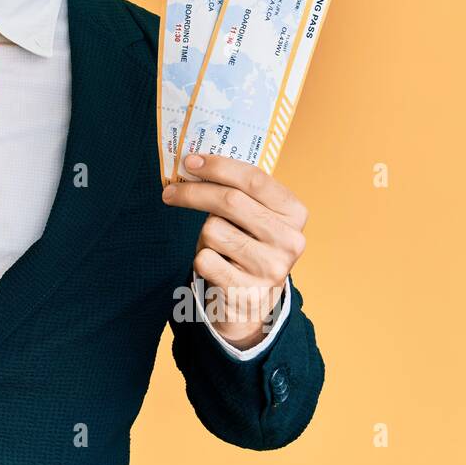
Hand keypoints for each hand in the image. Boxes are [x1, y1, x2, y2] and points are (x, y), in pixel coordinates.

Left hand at [161, 154, 309, 348]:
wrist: (252, 302)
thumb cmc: (249, 246)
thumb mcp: (257, 217)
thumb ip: (238, 190)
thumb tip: (193, 163)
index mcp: (295, 213)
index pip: (254, 179)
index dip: (218, 166)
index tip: (190, 161)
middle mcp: (289, 240)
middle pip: (230, 201)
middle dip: (193, 193)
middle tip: (170, 192)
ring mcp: (270, 268)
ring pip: (214, 230)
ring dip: (204, 235)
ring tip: (217, 247)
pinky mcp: (246, 291)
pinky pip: (204, 259)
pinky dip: (202, 259)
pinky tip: (216, 266)